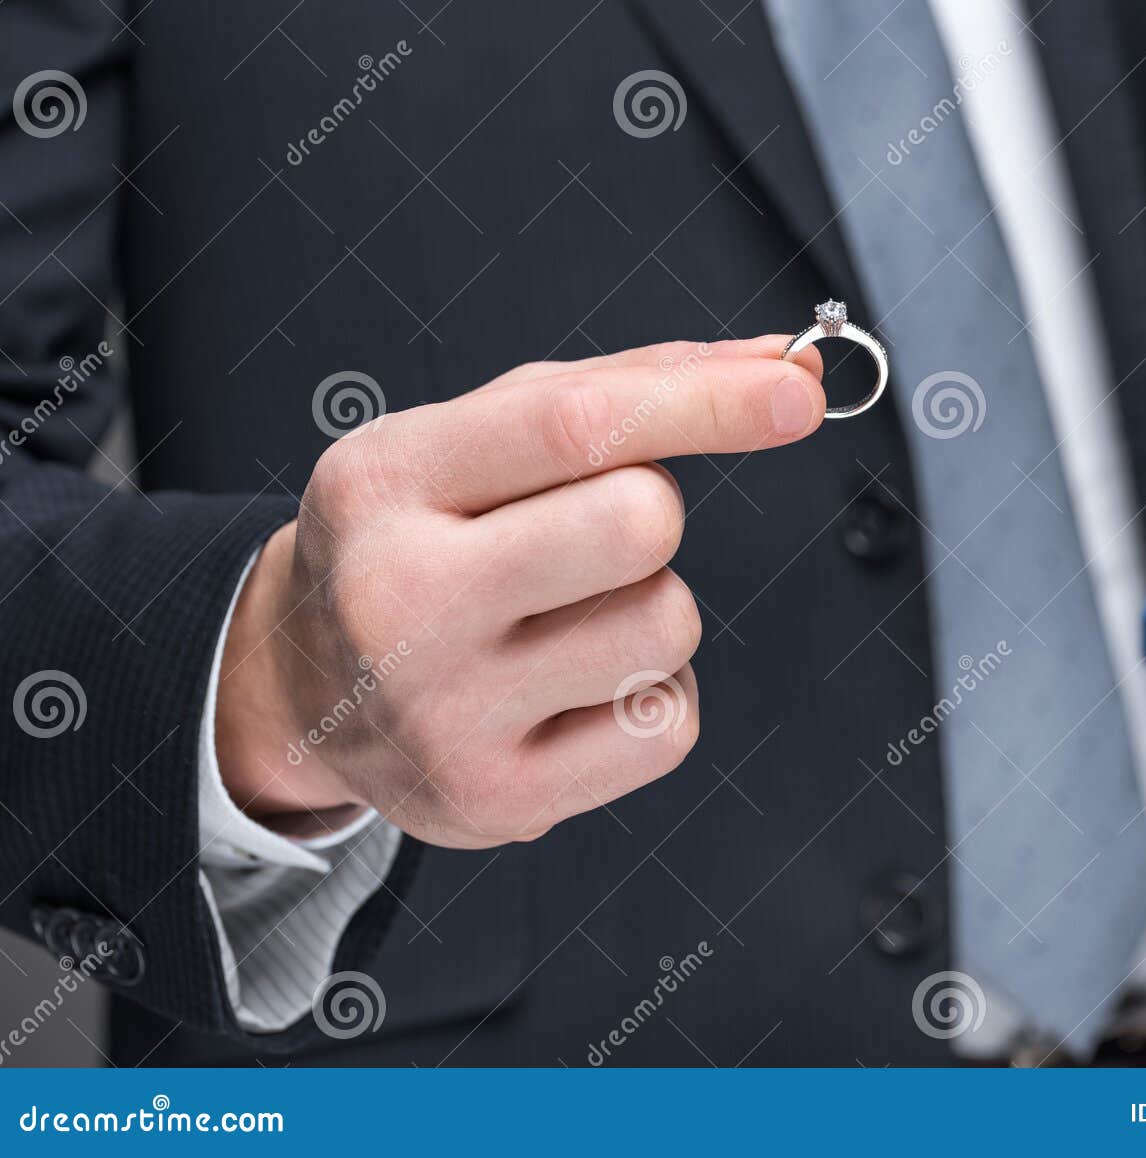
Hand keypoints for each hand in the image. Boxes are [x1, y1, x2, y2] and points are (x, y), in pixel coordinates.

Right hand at [215, 337, 825, 847]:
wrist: (305, 692)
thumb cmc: (421, 540)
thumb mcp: (481, 440)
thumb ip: (630, 392)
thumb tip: (787, 369)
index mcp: (388, 481)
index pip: (575, 427)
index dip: (706, 405)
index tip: (795, 395)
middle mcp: (400, 599)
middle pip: (639, 526)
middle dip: (654, 514)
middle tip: (591, 536)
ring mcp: (443, 713)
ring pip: (667, 626)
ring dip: (654, 609)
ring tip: (571, 619)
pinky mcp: (494, 800)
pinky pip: (668, 728)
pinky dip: (654, 696)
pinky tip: (580, 688)